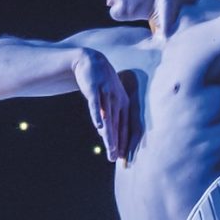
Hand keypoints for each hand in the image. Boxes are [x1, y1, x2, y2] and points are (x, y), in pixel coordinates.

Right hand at [72, 47, 133, 161]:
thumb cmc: (101, 84)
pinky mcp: (95, 90)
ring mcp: (107, 95)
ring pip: (109, 119)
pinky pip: (96, 106)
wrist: (91, 61)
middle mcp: (118, 100)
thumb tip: (103, 133)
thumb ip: (108, 116)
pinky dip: (97, 116)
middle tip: (116, 159)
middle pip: (119, 126)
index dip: (126, 143)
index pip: (127, 127)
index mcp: (125, 104)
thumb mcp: (108, 99)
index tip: (124, 159)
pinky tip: (98, 127)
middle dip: (118, 144)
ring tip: (110, 149)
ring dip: (109, 135)